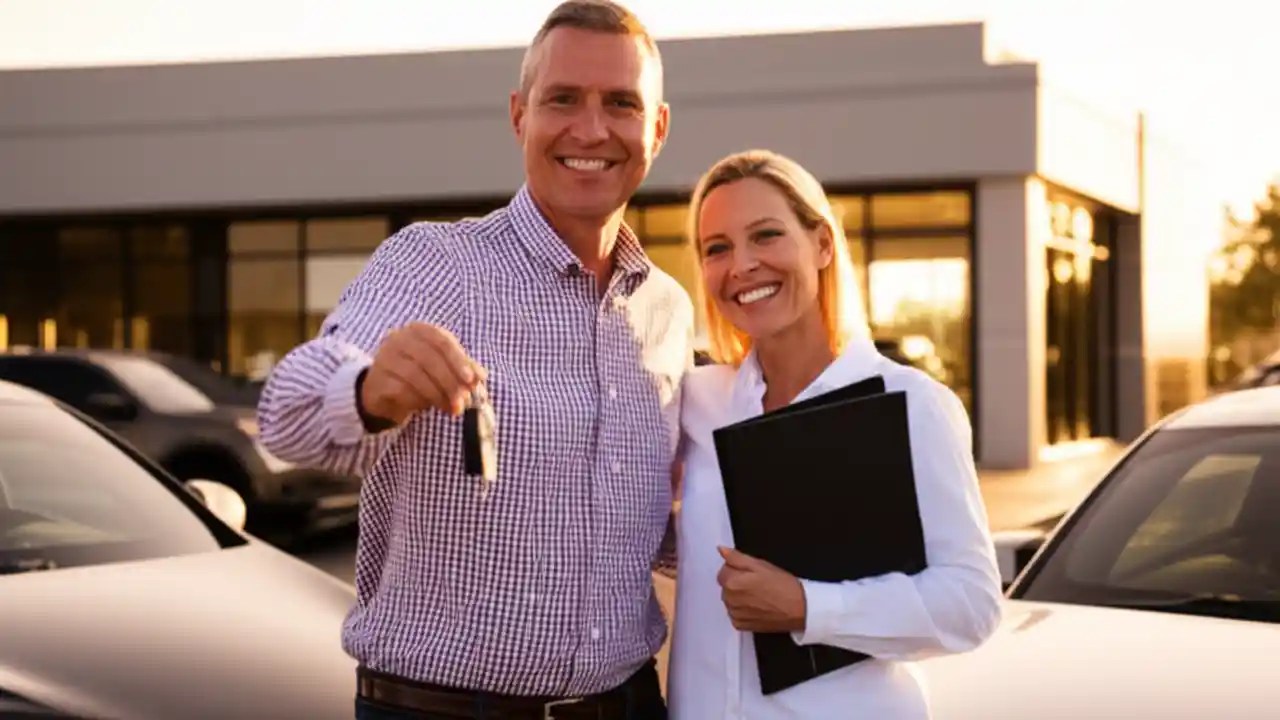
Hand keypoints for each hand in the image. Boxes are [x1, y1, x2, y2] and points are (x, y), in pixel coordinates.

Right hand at [361, 322, 485, 423]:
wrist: (385, 391)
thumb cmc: (420, 375)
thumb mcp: (444, 368)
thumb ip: (463, 369)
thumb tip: (480, 376)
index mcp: (419, 330)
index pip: (442, 341)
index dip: (458, 360)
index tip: (471, 380)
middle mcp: (399, 339)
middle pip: (429, 358)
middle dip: (450, 382)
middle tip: (463, 401)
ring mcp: (384, 358)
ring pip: (415, 375)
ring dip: (438, 394)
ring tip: (452, 408)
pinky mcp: (377, 379)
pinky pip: (401, 390)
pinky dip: (419, 400)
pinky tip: (428, 408)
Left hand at [716, 546, 806, 632]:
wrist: (799, 609)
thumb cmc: (783, 586)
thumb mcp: (761, 565)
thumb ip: (737, 557)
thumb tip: (722, 550)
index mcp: (732, 582)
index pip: (722, 571)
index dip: (736, 569)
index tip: (750, 573)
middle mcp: (730, 600)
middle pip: (725, 586)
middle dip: (736, 582)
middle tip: (757, 583)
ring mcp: (735, 614)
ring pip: (730, 600)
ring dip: (738, 596)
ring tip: (759, 595)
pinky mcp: (740, 625)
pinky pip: (734, 613)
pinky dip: (742, 609)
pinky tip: (757, 606)